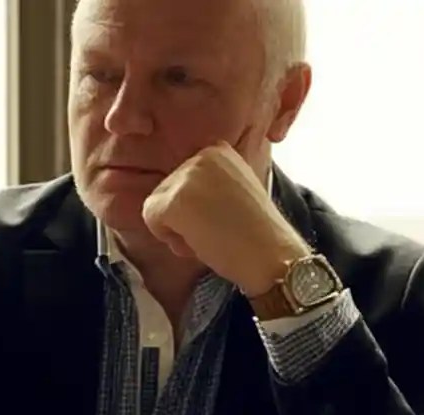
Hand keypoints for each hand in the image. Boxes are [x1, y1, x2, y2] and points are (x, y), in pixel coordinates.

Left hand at [141, 140, 310, 296]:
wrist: (273, 255)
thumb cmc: (257, 233)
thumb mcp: (235, 190)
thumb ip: (207, 185)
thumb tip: (182, 199)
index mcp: (217, 150)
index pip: (181, 179)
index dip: (197, 207)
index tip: (225, 218)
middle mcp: (200, 156)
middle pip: (166, 191)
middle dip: (184, 218)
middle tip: (219, 231)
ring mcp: (186, 177)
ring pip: (156, 206)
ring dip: (177, 230)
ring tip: (211, 237)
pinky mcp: (174, 201)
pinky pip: (150, 221)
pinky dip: (169, 239)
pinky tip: (200, 242)